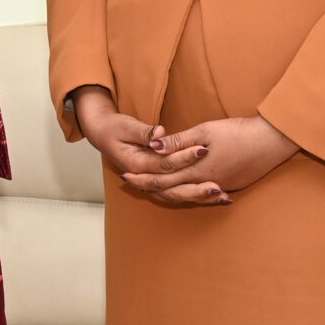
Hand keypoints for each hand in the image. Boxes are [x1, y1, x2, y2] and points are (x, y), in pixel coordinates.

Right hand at [71, 86, 221, 204]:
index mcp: (135, 165)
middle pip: (173, 188)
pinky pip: (177, 194)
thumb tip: (159, 134)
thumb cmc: (114, 128)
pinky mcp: (157, 183)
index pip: (164, 164)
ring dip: (199, 197)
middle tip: (218, 186)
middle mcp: (143, 179)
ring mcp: (149, 184)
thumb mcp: (126, 126)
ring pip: (176, 196)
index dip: (184, 157)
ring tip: (222, 196)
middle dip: (197, 188)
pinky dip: (195, 197)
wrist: (102, 134)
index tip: (204, 150)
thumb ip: (144, 132)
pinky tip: (215, 197)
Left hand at [121, 116, 297, 203]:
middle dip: (148, 187)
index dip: (143, 178)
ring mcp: (220, 186)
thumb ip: (179, 141)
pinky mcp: (231, 185)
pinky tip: (182, 190)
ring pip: (187, 195)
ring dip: (167, 192)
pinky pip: (203, 193)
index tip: (125, 176)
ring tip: (151, 188)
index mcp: (197, 170)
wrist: (273, 142)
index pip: (162, 179)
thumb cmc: (239, 132)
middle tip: (129, 183)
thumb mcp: (206, 131)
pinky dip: (188, 193)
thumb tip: (153, 146)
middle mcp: (206, 183)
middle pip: (171, 190)